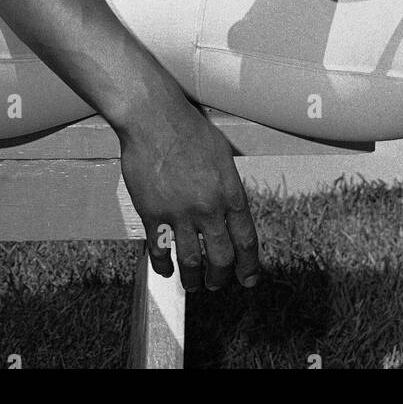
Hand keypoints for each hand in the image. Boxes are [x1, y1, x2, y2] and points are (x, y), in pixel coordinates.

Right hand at [119, 100, 260, 290]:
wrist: (153, 118)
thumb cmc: (188, 128)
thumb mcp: (222, 153)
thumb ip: (228, 183)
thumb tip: (232, 206)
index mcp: (230, 192)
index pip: (246, 240)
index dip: (249, 265)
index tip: (248, 279)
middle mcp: (209, 208)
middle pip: (221, 258)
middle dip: (221, 277)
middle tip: (217, 283)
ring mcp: (180, 214)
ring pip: (191, 262)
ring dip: (194, 279)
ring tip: (194, 285)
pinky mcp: (153, 215)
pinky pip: (160, 251)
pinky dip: (164, 267)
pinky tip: (166, 270)